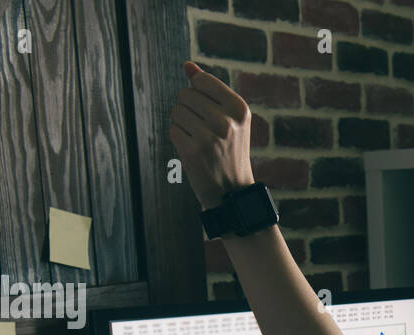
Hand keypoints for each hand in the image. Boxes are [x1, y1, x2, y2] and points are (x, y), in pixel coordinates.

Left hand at [168, 62, 254, 208]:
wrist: (232, 191)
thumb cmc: (229, 150)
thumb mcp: (229, 118)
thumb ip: (209, 89)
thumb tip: (187, 65)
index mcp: (239, 108)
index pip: (202, 80)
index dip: (198, 93)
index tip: (209, 112)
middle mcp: (226, 121)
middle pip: (185, 95)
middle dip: (188, 109)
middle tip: (203, 130)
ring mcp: (209, 137)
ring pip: (177, 112)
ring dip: (183, 124)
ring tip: (199, 140)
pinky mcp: (193, 152)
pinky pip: (173, 130)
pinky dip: (179, 139)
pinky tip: (193, 150)